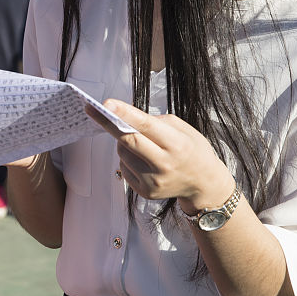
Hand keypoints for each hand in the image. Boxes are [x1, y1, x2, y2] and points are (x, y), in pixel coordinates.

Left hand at [85, 100, 234, 211]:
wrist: (203, 184)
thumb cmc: (193, 151)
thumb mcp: (183, 130)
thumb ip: (156, 122)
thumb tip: (126, 116)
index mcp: (177, 145)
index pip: (145, 126)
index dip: (124, 114)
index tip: (106, 103)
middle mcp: (164, 165)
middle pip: (128, 142)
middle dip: (107, 123)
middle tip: (92, 109)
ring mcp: (153, 181)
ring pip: (122, 154)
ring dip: (122, 142)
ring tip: (138, 141)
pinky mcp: (144, 192)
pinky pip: (124, 167)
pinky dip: (127, 157)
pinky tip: (141, 157)